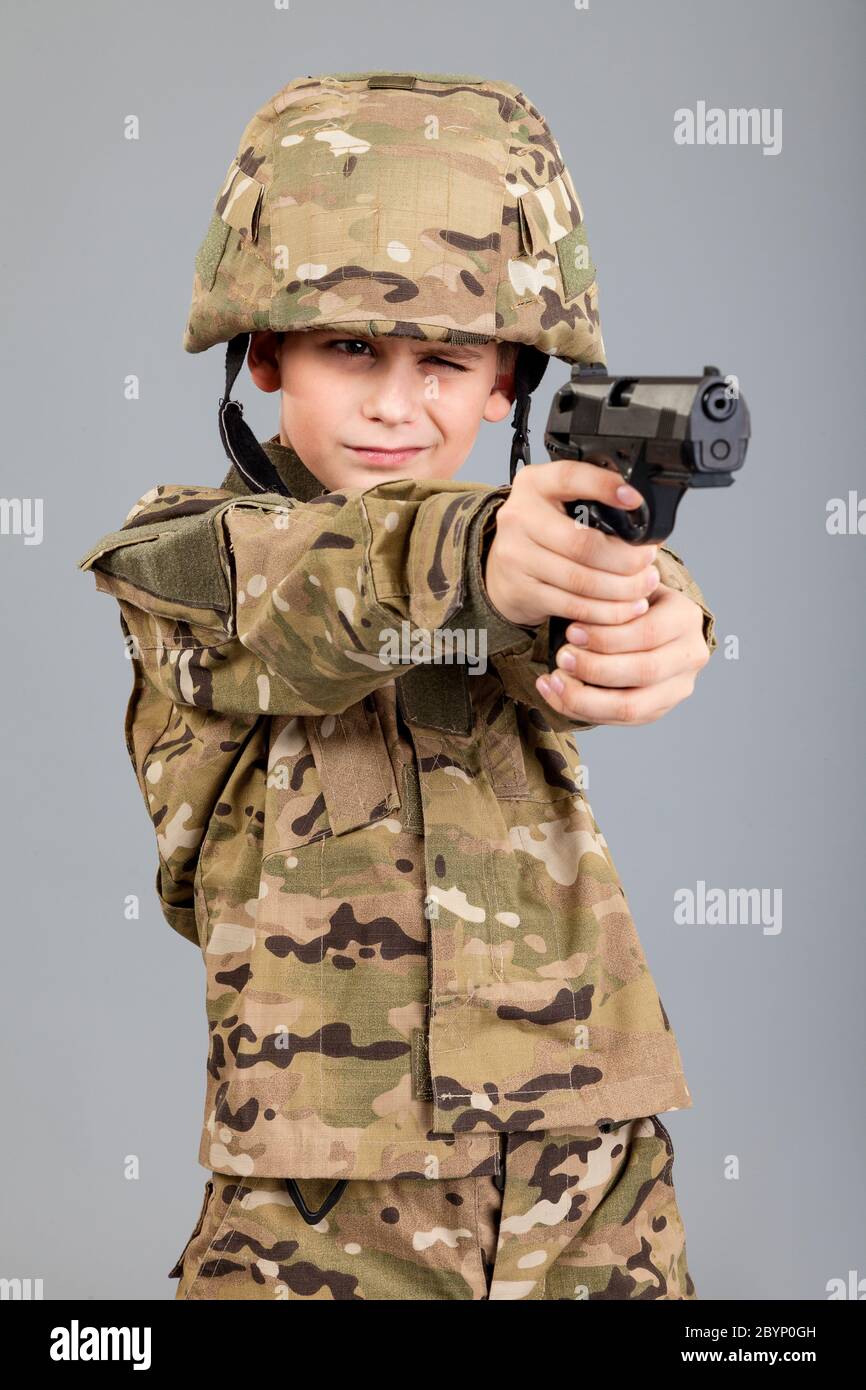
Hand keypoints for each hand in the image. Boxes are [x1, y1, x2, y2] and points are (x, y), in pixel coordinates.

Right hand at [485, 458, 660, 628]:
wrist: (504, 569)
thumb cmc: (543, 533)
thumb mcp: (559, 505)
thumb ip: (592, 503)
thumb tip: (647, 521)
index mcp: (535, 484)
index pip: (570, 477)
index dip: (605, 487)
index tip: (636, 500)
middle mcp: (519, 516)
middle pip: (582, 543)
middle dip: (626, 558)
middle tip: (648, 561)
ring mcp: (516, 556)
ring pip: (581, 580)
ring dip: (621, 589)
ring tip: (644, 586)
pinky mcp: (522, 590)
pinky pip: (574, 606)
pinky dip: (606, 611)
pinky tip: (626, 608)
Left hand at [536, 582, 710, 725]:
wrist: (650, 624)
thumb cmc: (630, 601)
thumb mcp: (626, 587)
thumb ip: (612, 593)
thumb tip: (584, 598)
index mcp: (686, 617)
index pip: (648, 633)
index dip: (606, 637)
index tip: (570, 632)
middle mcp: (691, 655)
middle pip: (644, 672)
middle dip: (594, 668)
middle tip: (561, 658)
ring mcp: (677, 688)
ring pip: (631, 707)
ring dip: (584, 697)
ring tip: (553, 680)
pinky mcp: (658, 710)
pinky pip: (617, 721)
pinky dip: (579, 709)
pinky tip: (553, 693)